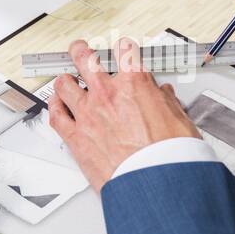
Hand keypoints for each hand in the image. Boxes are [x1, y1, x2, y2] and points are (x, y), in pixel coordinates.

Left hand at [47, 38, 201, 191]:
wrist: (155, 186)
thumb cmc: (168, 157)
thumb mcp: (180, 121)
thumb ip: (167, 103)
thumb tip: (164, 96)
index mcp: (134, 85)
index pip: (124, 50)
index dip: (124, 47)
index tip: (122, 49)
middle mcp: (107, 95)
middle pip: (85, 58)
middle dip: (82, 51)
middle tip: (82, 50)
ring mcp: (88, 115)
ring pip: (64, 84)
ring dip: (66, 79)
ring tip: (68, 79)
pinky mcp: (76, 138)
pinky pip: (56, 115)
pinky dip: (54, 107)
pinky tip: (56, 104)